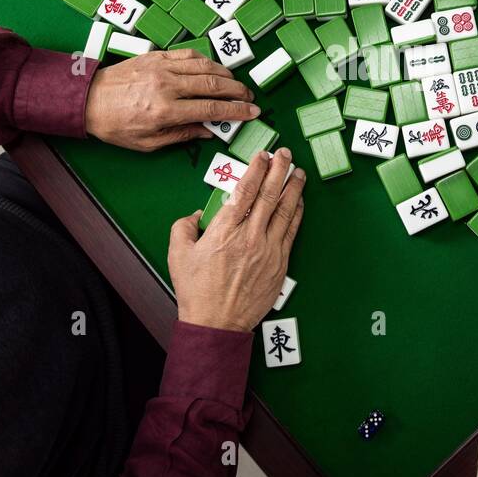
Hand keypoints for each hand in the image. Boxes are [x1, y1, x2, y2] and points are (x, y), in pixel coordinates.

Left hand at [84, 50, 259, 150]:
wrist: (88, 100)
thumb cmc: (116, 126)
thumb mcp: (149, 143)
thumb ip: (182, 135)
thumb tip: (209, 130)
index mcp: (165, 111)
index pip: (211, 108)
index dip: (236, 111)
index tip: (252, 112)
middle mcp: (166, 86)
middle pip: (213, 85)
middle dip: (237, 92)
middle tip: (250, 98)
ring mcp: (161, 68)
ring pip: (205, 66)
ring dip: (226, 75)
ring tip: (236, 84)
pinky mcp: (156, 56)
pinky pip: (188, 55)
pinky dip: (206, 61)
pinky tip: (214, 69)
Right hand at [169, 149, 305, 330]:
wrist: (217, 322)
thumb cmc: (197, 291)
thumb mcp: (178, 254)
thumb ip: (184, 227)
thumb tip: (197, 215)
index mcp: (225, 230)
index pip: (245, 190)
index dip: (257, 169)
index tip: (263, 156)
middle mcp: (249, 236)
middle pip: (269, 194)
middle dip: (279, 170)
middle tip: (285, 154)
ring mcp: (268, 250)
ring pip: (285, 211)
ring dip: (293, 188)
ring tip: (298, 172)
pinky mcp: (280, 263)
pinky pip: (292, 232)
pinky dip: (297, 213)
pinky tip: (300, 202)